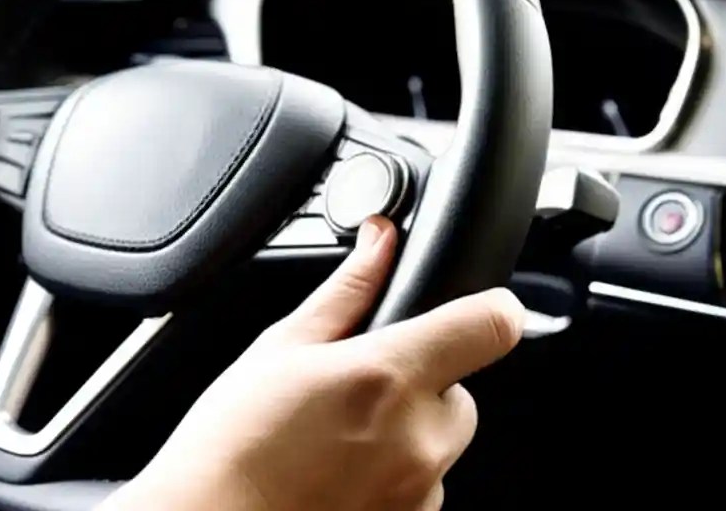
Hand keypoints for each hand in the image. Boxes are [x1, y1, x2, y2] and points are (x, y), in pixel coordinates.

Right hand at [110, 216, 525, 510]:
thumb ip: (347, 290)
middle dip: (420, 385)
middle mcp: (416, 439)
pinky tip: (337, 475)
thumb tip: (380, 240)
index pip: (491, 325)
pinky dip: (392, 478)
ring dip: (404, 436)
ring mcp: (419, 493)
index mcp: (386, 377)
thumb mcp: (281, 349)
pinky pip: (421, 488)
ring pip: (438, 444)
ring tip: (334, 441)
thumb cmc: (234, 447)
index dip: (490, 307)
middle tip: (355, 392)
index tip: (478, 308)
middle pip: (459, 392)